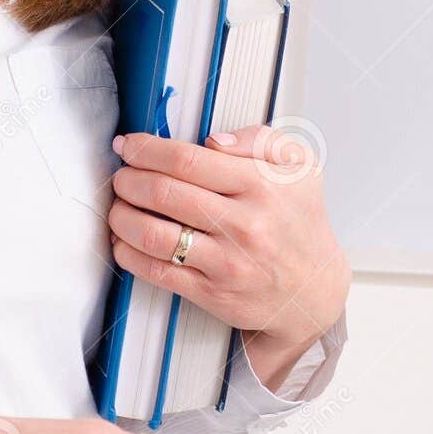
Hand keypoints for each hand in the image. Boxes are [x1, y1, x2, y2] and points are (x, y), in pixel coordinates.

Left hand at [106, 124, 350, 391]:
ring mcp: (226, 262)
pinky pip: (155, 271)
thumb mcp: (299, 168)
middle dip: (128, 179)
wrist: (313, 292)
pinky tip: (124, 239)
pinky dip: (128, 252)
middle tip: (121, 175)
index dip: (146, 149)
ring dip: (121, 215)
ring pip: (152, 234)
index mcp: (261, 186)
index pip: (186, 160)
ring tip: (119, 205)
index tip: (128, 145)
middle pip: (162, 193)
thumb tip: (213, 141)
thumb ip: (260, 140)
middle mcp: (244, 224)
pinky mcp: (211, 293)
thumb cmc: (298, 222)